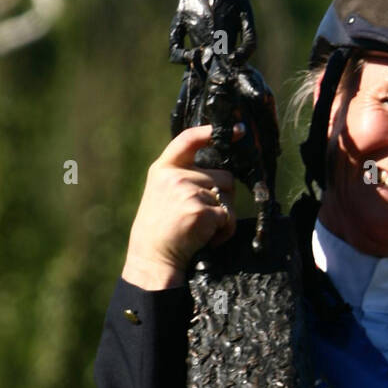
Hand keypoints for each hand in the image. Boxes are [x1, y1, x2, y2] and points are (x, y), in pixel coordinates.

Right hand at [123, 126, 237, 289]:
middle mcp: (175, 176)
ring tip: (204, 228)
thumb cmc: (160, 228)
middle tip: (205, 216)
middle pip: (223, 175)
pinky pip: (228, 216)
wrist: (152, 257)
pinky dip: (224, 231)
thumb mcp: (161, 192)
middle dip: (223, 197)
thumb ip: (182, 176)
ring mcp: (188, 192)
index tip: (235, 130)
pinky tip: (207, 239)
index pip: (188, 140)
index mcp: (163, 168)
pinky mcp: (201, 211)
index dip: (211, 132)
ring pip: (228, 196)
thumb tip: (217, 171)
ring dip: (224, 215)